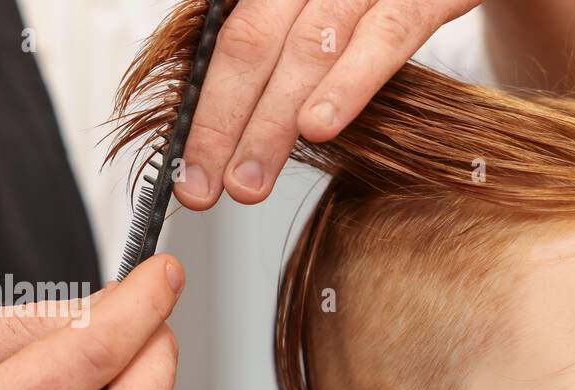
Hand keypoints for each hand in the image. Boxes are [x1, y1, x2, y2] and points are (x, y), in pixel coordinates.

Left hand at [176, 0, 482, 208]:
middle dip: (224, 123)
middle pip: (253, 43)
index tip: (188, 170)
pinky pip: (386, 36)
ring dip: (274, 120)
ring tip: (251, 178)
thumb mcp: (337, 19)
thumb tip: (242, 126)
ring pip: (310, 47)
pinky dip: (349, 84)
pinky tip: (320, 127)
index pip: (229, 42)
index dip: (205, 109)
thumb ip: (293, 55)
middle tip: (207, 186)